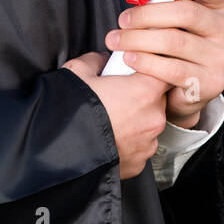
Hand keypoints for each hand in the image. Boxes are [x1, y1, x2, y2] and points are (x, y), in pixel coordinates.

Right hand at [63, 51, 168, 178]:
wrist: (58, 149)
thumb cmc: (71, 108)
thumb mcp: (79, 70)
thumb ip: (97, 60)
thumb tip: (102, 60)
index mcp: (147, 90)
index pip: (164, 73)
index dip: (151, 72)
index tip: (137, 73)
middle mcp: (154, 117)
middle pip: (158, 100)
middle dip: (142, 97)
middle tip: (118, 96)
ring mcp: (148, 143)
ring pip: (148, 126)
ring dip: (136, 122)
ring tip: (111, 120)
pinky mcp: (139, 163)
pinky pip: (138, 148)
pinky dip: (128, 143)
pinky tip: (109, 138)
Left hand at [104, 0, 223, 127]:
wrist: (187, 87)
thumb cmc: (176, 45)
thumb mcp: (176, 19)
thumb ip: (165, 2)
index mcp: (220, 4)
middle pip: (187, 13)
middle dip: (147, 15)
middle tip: (123, 20)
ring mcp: (222, 56)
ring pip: (175, 41)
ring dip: (138, 39)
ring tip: (117, 40)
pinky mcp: (213, 82)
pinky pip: (174, 69)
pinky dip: (146, 62)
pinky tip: (130, 58)